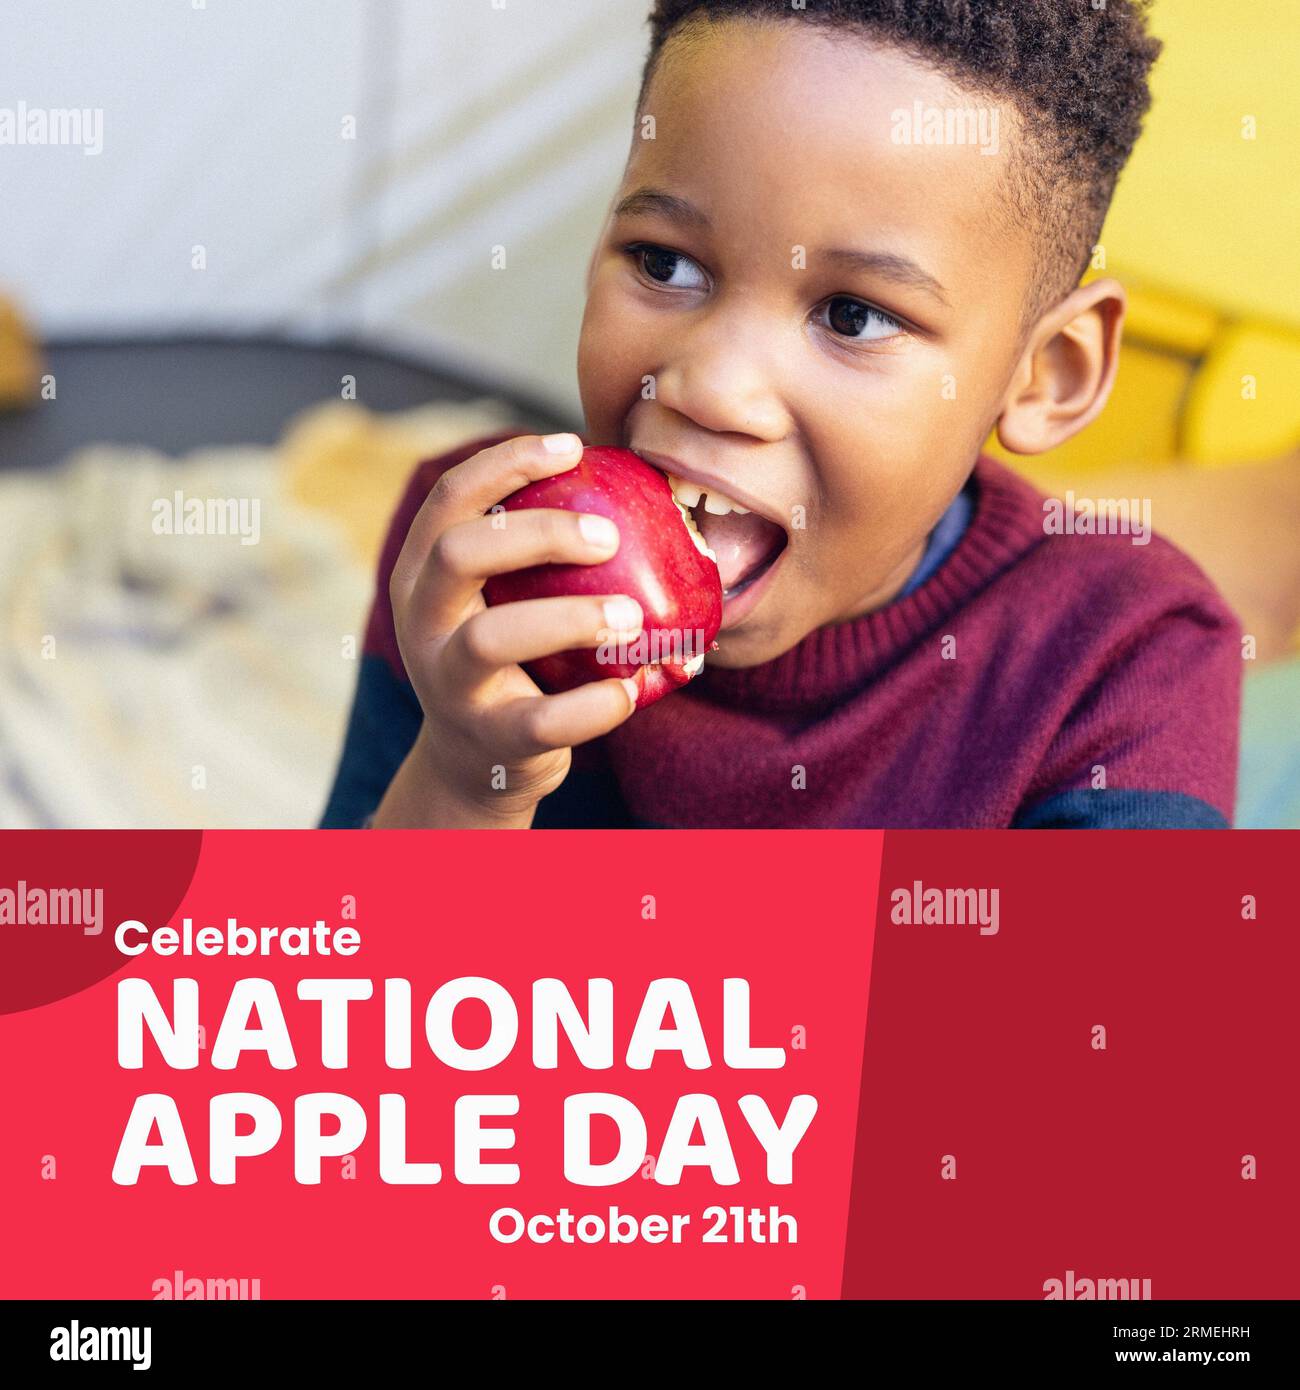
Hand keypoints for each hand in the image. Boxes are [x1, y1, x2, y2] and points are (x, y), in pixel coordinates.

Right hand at [372, 433, 642, 826]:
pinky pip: (541, 722)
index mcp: (423, 573)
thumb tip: (638, 485)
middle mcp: (423, 622)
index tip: (573, 447)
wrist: (476, 764)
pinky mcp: (488, 739)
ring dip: (570, 619)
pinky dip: (594, 705)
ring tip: (633, 618)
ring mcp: (449, 684)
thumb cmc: (511, 658)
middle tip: (609, 536)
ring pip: (490, 640)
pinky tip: (632, 688)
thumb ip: (537, 553)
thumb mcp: (502, 599)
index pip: (451, 498)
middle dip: (538, 533)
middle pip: (458, 553)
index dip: (508, 462)